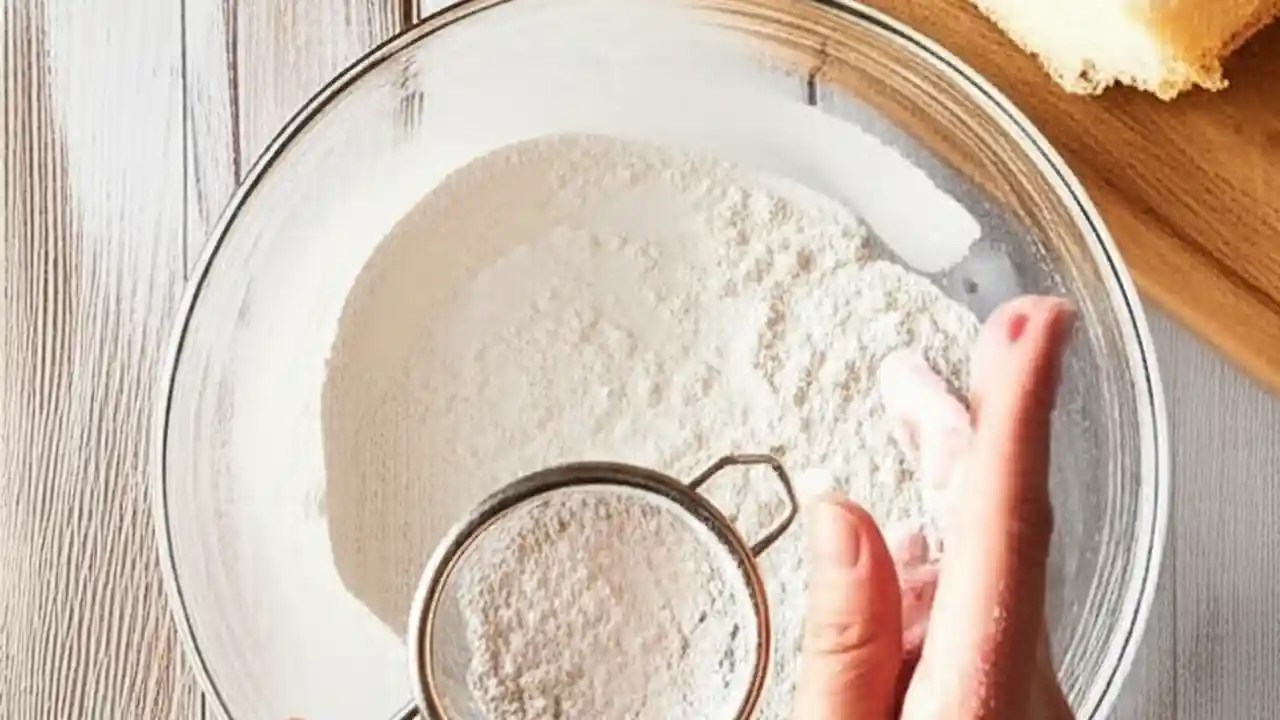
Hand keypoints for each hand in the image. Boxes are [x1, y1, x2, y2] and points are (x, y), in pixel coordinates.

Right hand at [793, 296, 1076, 718]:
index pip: (1005, 520)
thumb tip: (842, 520)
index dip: (1019, 411)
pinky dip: (947, 543)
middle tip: (941, 351)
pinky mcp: (1009, 699)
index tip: (1037, 328)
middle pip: (1004, 524)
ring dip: (954, 473)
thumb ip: (844, 645)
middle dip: (972, 421)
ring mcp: (1024, 690)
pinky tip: (912, 526)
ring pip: (996, 556)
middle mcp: (1023, 680)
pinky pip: (987, 598)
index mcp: (982, 685)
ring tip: (916, 403)